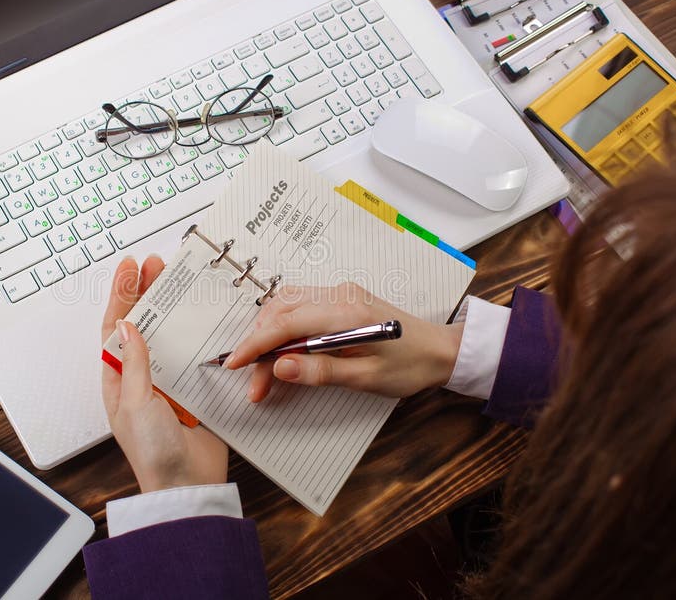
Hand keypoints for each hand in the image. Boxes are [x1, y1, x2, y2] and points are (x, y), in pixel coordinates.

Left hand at [101, 256, 228, 492]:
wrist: (187, 484)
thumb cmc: (153, 452)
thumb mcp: (137, 402)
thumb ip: (135, 363)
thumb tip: (126, 324)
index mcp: (118, 381)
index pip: (115, 329)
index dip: (121, 296)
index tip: (128, 268)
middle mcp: (142, 378)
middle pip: (142, 325)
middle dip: (146, 292)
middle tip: (156, 264)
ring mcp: (169, 382)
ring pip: (168, 334)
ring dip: (171, 306)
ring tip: (176, 278)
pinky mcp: (195, 389)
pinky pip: (194, 354)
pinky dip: (196, 332)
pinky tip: (201, 314)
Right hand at [226, 282, 462, 401]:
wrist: (440, 351)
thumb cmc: (410, 366)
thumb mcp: (366, 378)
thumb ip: (320, 371)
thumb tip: (279, 367)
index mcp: (345, 312)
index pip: (286, 323)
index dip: (256, 344)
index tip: (235, 363)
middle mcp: (339, 294)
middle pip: (281, 311)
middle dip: (259, 345)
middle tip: (253, 382)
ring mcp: (340, 293)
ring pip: (286, 304)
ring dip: (269, 333)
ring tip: (263, 368)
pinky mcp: (341, 299)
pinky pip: (300, 305)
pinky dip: (283, 326)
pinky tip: (282, 349)